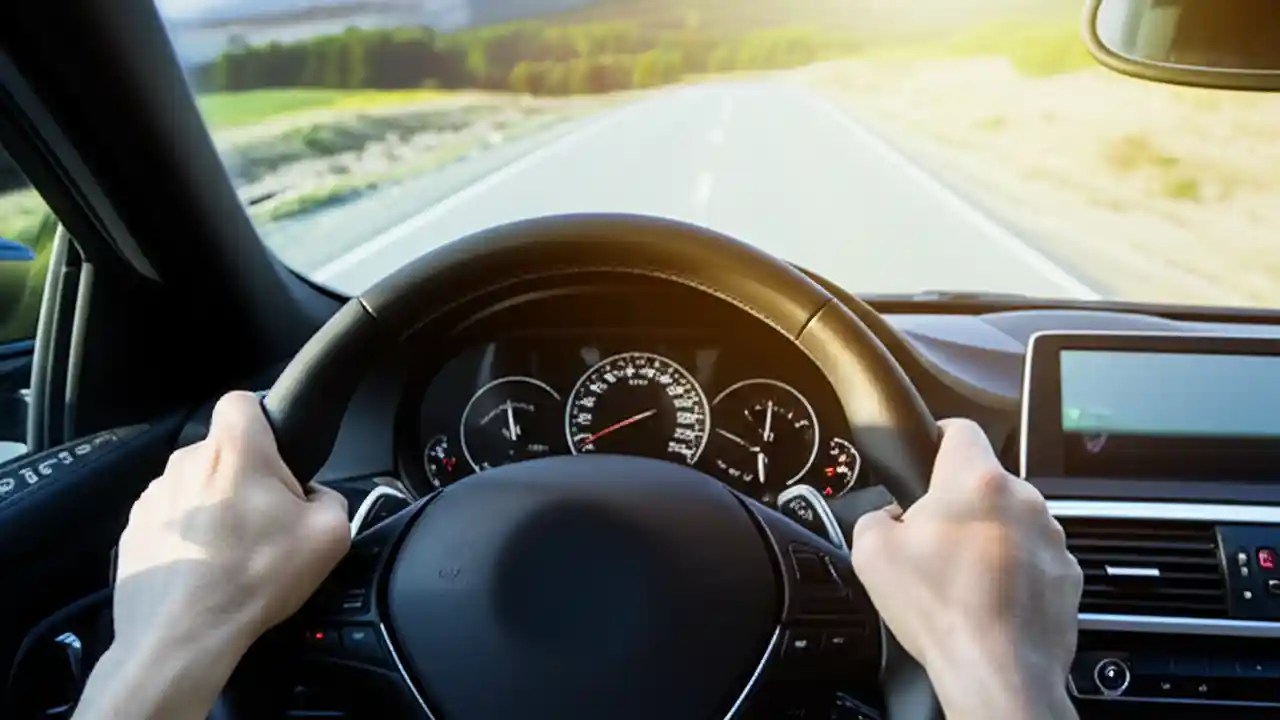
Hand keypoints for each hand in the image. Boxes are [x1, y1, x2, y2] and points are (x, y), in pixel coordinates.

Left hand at [75, 392, 349, 719]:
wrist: (183, 634)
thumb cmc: (252, 580)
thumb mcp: (330, 537)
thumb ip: (334, 500)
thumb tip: (318, 498)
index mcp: (235, 451)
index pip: (244, 400)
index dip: (265, 421)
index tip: (277, 455)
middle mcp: (187, 463)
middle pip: (223, 451)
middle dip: (246, 477)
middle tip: (267, 521)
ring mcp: (154, 497)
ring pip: (196, 486)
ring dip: (215, 508)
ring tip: (234, 554)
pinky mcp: (135, 530)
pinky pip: (172, 519)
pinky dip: (189, 538)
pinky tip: (205, 570)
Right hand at [850, 419, 1081, 719]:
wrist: (996, 669)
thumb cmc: (941, 608)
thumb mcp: (871, 552)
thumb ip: (873, 518)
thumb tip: (886, 520)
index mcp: (975, 480)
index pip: (961, 428)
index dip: (939, 436)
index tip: (929, 451)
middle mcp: (1022, 499)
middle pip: (984, 483)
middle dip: (959, 504)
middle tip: (932, 540)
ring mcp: (1051, 537)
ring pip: (1011, 521)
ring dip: (989, 539)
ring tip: (961, 579)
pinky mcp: (1067, 574)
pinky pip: (1034, 559)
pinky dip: (1014, 573)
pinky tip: (989, 601)